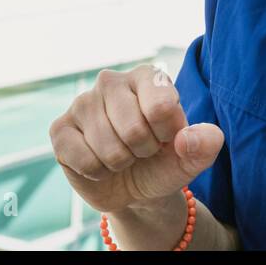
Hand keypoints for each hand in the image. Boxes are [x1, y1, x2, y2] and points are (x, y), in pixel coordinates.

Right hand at [49, 64, 223, 213]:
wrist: (135, 188)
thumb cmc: (165, 161)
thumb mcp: (193, 157)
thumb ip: (205, 144)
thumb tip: (187, 138)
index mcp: (148, 76)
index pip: (161, 106)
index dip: (168, 134)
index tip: (167, 136)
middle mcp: (111, 82)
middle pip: (134, 129)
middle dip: (143, 151)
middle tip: (142, 149)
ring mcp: (82, 103)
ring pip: (109, 148)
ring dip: (121, 163)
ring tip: (123, 155)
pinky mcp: (60, 128)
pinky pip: (83, 159)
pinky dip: (98, 172)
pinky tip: (99, 163)